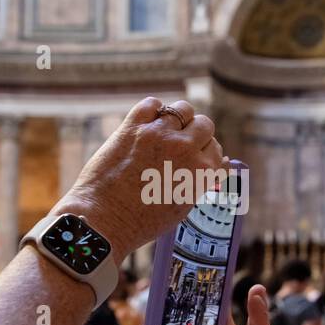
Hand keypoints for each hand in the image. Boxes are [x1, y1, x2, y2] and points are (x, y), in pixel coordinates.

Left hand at [56, 97, 225, 261]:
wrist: (104, 221)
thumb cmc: (142, 221)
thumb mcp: (183, 206)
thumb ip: (202, 181)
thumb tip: (221, 162)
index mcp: (202, 172)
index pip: (215, 148)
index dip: (205, 152)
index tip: (195, 155)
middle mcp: (185, 149)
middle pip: (204, 124)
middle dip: (195, 133)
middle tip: (180, 144)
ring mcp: (159, 135)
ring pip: (182, 109)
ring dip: (177, 118)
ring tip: (165, 131)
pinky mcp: (133, 127)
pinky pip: (152, 104)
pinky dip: (152, 110)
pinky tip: (147, 123)